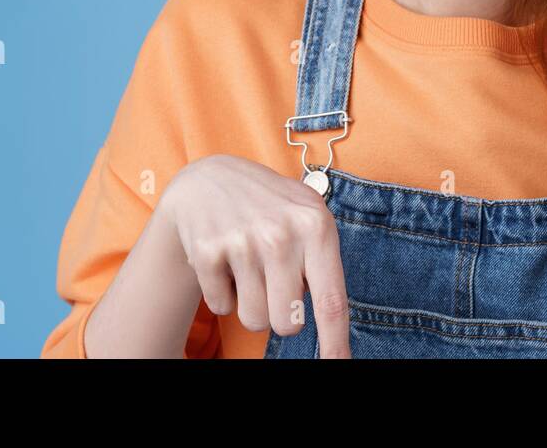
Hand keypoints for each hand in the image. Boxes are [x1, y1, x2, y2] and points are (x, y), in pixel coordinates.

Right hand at [157, 154, 351, 357]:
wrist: (210, 179)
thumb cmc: (271, 208)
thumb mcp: (308, 218)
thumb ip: (323, 264)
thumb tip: (333, 328)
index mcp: (316, 226)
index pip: (331, 300)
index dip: (336, 342)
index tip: (339, 365)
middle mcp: (281, 234)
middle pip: (288, 324)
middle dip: (282, 315)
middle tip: (274, 284)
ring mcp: (242, 241)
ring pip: (253, 321)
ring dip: (251, 305)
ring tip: (250, 268)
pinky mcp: (207, 251)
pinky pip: (221, 308)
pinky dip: (223, 294)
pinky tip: (226, 261)